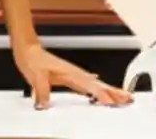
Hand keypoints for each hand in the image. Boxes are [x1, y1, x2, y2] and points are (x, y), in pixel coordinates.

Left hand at [14, 43, 132, 108]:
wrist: (28, 51)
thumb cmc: (33, 60)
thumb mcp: (36, 77)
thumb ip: (42, 91)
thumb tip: (45, 105)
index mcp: (70, 73)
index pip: (89, 86)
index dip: (100, 94)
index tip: (110, 102)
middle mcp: (75, 73)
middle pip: (99, 84)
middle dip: (114, 92)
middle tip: (128, 99)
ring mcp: (74, 74)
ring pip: (96, 84)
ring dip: (110, 90)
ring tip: (122, 97)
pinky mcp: (70, 76)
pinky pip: (88, 84)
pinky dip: (97, 88)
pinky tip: (100, 90)